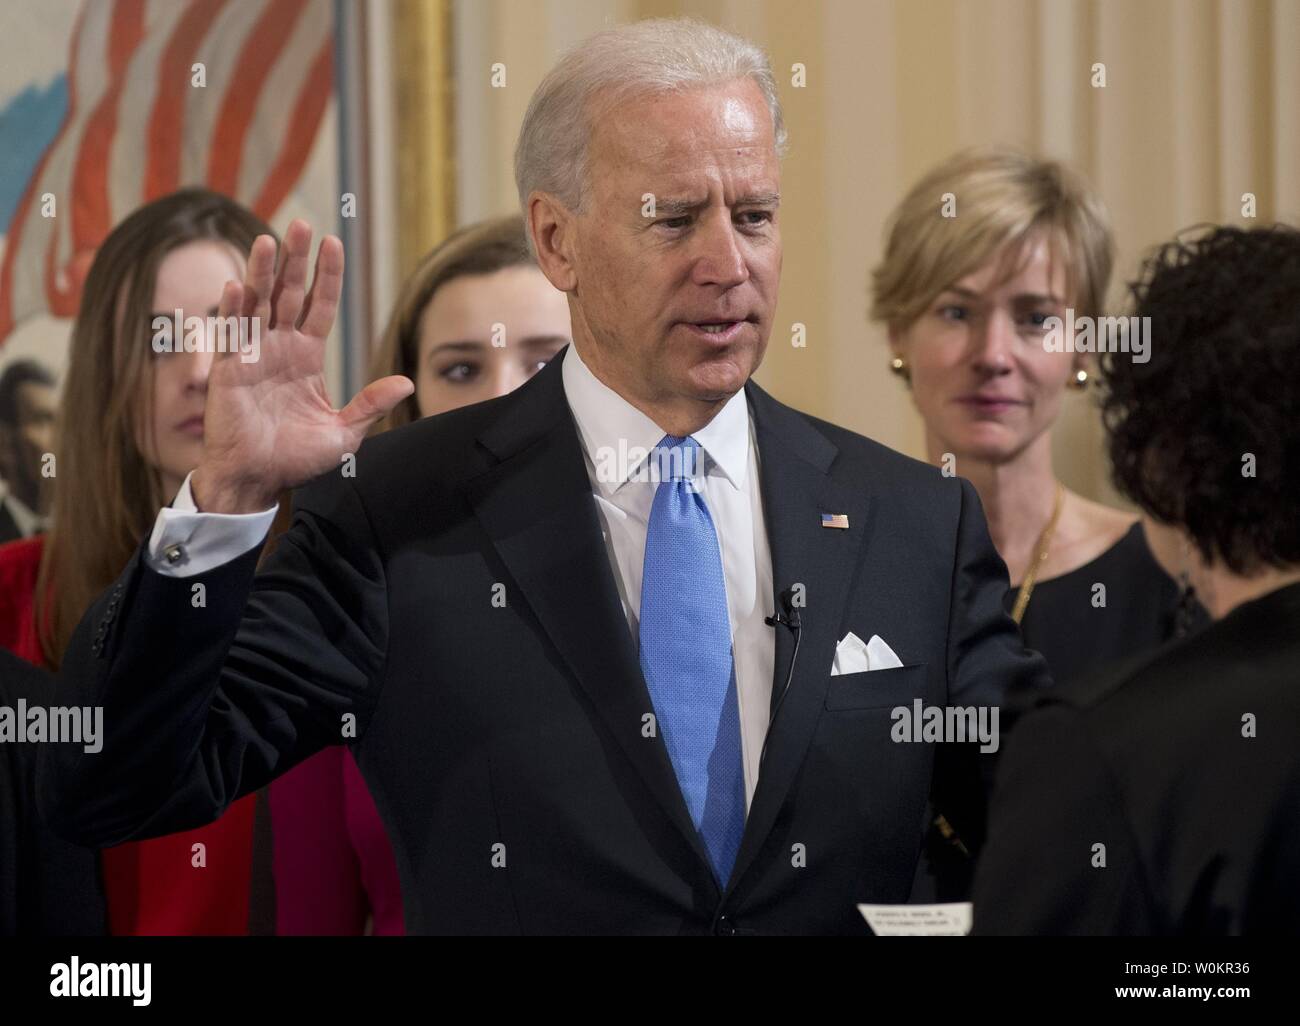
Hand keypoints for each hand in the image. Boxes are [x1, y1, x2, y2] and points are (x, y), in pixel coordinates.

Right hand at [191, 220, 412, 512]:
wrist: (259, 480)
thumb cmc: (297, 459)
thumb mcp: (344, 432)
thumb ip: (370, 404)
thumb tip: (406, 381)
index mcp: (307, 357)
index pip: (320, 306)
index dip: (326, 275)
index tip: (333, 243)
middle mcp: (280, 348)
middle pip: (287, 293)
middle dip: (294, 260)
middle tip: (300, 225)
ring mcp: (253, 356)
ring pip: (257, 304)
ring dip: (261, 272)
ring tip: (267, 240)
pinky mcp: (229, 370)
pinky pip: (231, 334)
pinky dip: (233, 309)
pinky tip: (237, 283)